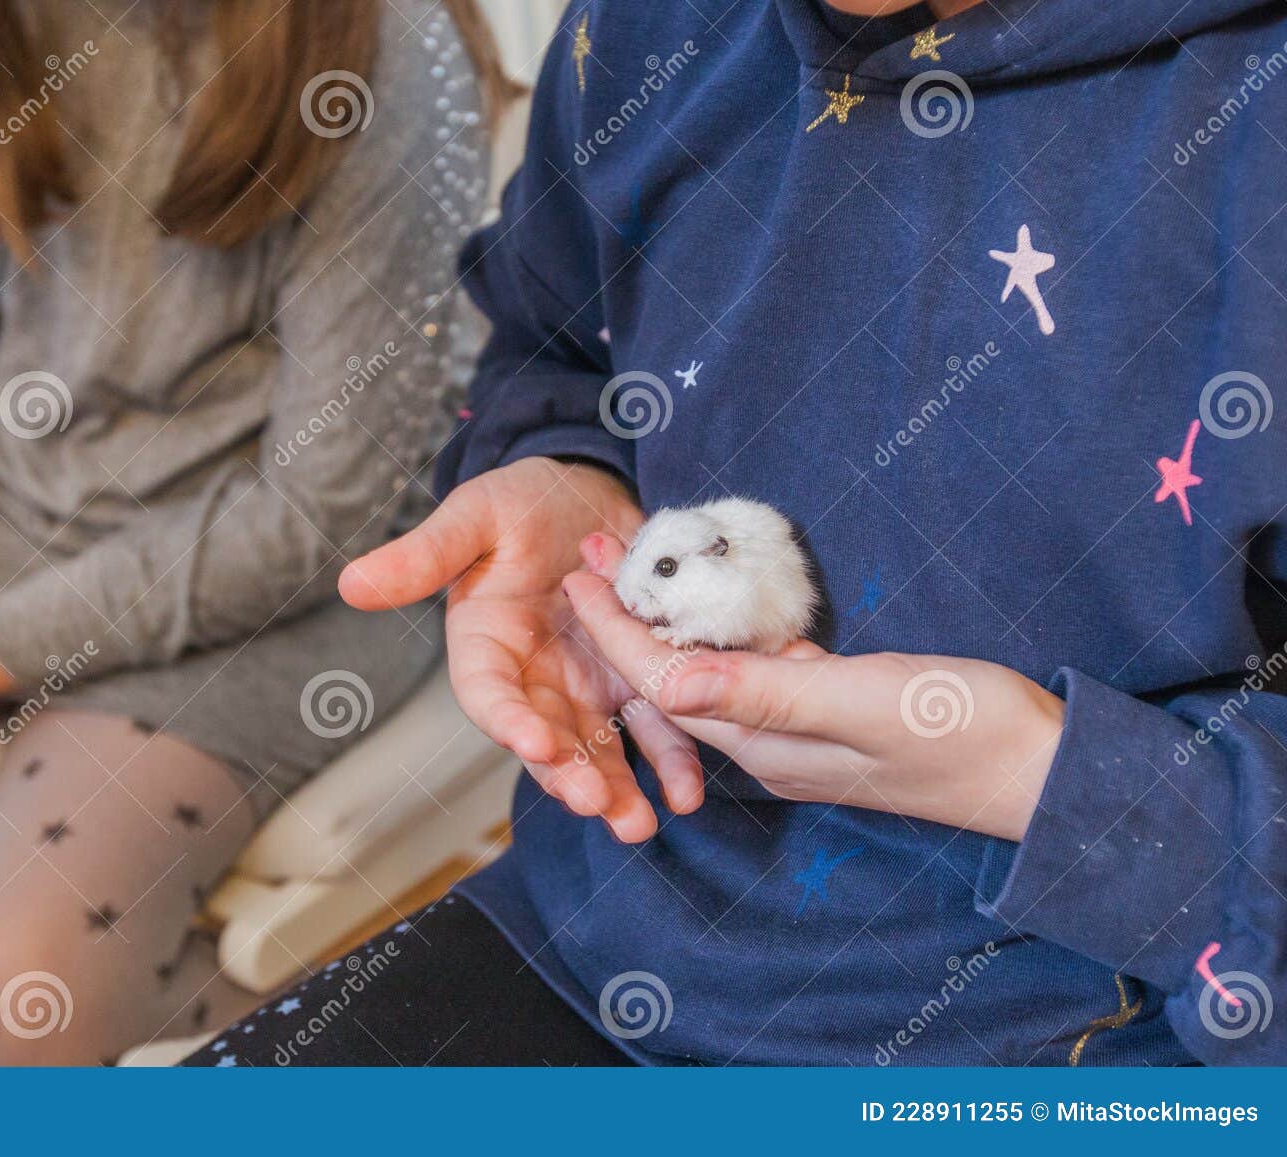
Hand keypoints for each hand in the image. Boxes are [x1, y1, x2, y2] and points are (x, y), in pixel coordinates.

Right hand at [340, 457, 702, 841]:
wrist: (588, 493)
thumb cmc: (522, 499)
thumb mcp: (475, 515)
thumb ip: (424, 555)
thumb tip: (351, 584)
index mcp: (485, 644)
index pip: (487, 694)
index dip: (507, 721)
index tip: (534, 741)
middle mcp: (531, 677)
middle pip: (545, 737)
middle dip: (570, 774)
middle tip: (599, 806)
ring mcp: (584, 685)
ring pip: (597, 748)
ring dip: (617, 787)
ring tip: (639, 823)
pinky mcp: (632, 680)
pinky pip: (652, 728)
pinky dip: (669, 759)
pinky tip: (687, 792)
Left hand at [564, 536, 1064, 841]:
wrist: (1045, 772)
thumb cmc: (962, 733)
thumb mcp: (861, 704)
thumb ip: (766, 694)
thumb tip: (666, 686)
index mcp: (765, 745)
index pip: (664, 684)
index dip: (616, 628)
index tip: (579, 571)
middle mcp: (769, 745)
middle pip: (674, 680)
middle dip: (628, 619)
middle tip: (597, 552)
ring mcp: (800, 734)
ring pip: (711, 676)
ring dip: (669, 623)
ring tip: (640, 566)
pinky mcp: (833, 715)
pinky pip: (756, 674)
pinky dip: (724, 636)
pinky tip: (715, 606)